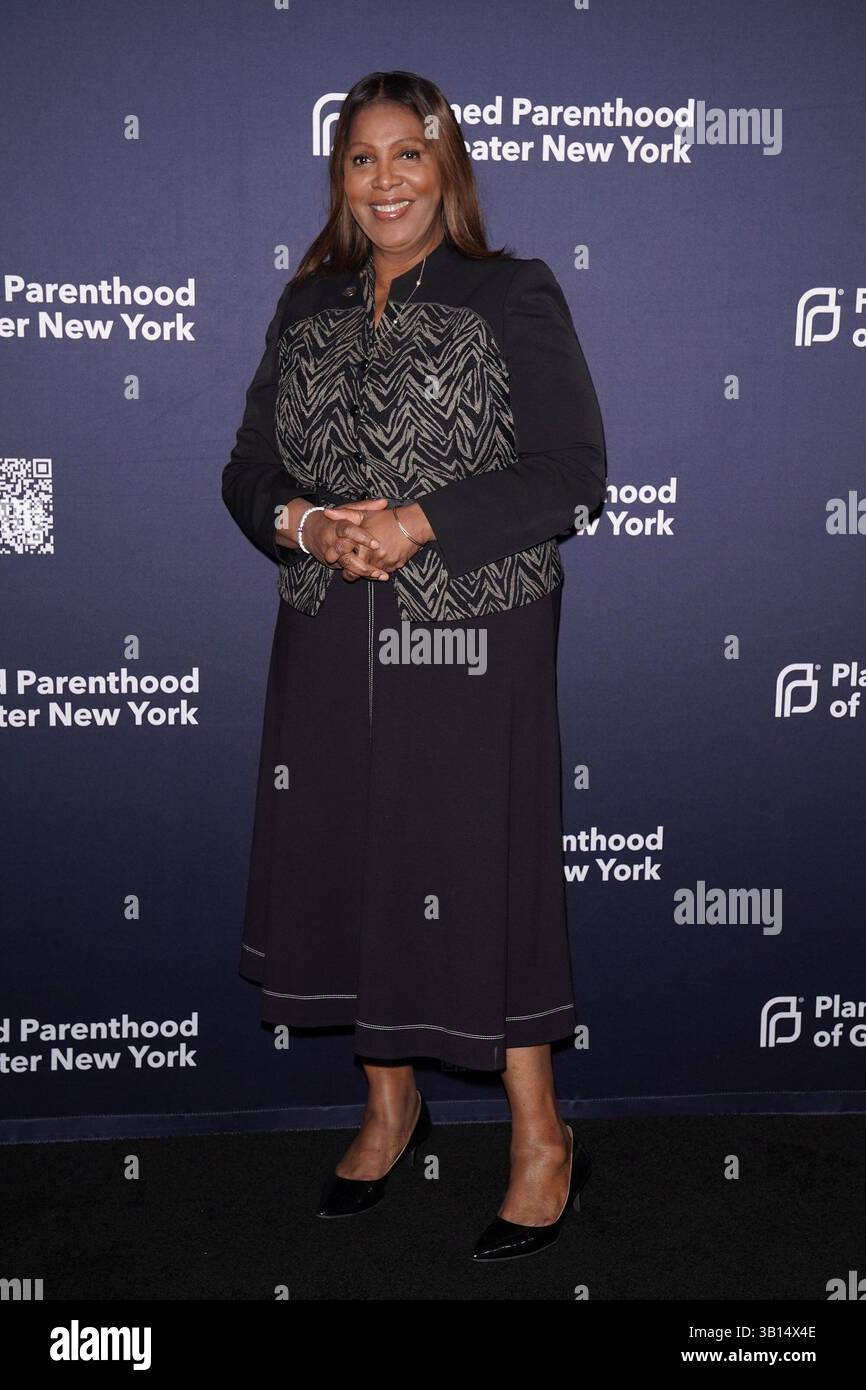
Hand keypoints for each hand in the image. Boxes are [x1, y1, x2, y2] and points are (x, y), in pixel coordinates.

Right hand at [276, 497, 390, 578]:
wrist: (308, 530)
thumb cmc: (332, 519)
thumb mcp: (347, 510)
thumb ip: (365, 506)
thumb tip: (384, 502)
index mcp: (335, 526)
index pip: (348, 531)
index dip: (362, 538)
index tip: (376, 544)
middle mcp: (331, 542)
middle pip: (346, 555)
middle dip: (363, 563)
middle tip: (380, 567)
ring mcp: (331, 556)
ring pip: (347, 567)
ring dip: (365, 573)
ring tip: (382, 575)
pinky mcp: (333, 565)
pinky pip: (348, 573)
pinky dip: (362, 575)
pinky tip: (377, 577)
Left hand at [340, 502, 433, 580]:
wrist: (413, 524)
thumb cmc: (387, 519)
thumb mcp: (364, 514)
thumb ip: (345, 515)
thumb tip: (326, 512)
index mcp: (359, 544)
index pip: (343, 558)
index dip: (339, 558)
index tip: (337, 557)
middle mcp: (369, 556)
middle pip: (353, 572)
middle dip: (351, 570)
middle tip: (351, 566)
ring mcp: (381, 563)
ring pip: (368, 574)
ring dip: (366, 570)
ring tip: (367, 561)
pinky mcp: (392, 567)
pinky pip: (382, 572)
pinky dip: (379, 568)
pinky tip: (381, 559)